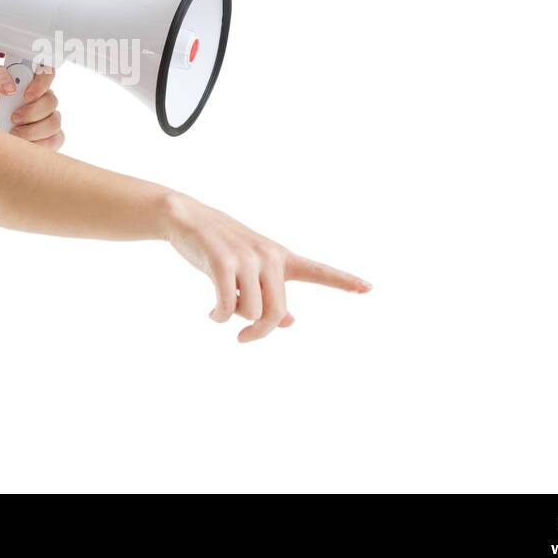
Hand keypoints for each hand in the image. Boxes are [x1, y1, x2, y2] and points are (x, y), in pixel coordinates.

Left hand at [0, 64, 64, 151]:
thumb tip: (11, 85)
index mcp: (28, 83)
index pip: (47, 73)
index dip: (41, 83)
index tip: (26, 96)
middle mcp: (41, 99)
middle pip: (52, 100)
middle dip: (31, 112)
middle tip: (13, 118)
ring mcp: (49, 118)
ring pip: (54, 121)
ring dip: (31, 130)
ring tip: (13, 133)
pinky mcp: (52, 138)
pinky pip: (56, 139)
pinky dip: (37, 143)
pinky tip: (22, 142)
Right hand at [164, 194, 371, 343]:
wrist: (188, 218)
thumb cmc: (221, 248)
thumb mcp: (251, 269)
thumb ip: (272, 295)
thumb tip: (290, 323)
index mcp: (280, 257)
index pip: (318, 270)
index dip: (344, 281)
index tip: (369, 288)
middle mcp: (269, 256)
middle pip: (276, 313)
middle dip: (260, 332)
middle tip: (244, 339)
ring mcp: (246, 258)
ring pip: (251, 313)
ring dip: (233, 318)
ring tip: (220, 307)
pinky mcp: (222, 263)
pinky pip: (226, 307)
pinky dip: (218, 316)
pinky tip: (211, 313)